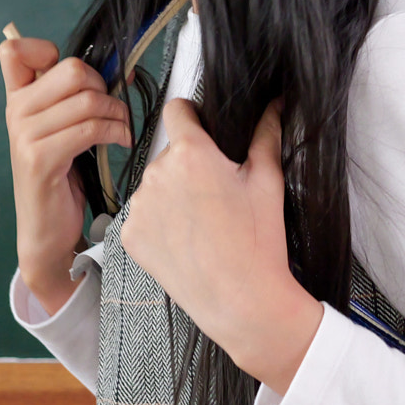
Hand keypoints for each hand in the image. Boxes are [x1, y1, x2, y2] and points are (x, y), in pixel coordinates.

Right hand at [0, 35, 133, 314]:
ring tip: (121, 130)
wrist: (46, 232)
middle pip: (71, 69)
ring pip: (87, 100)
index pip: (14, 50)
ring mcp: (24, 135)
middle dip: (103, 87)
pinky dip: (115, 132)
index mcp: (17, 99)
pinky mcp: (40, 158)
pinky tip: (120, 142)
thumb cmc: (61, 178)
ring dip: (117, 114)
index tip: (76, 78)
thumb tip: (121, 69)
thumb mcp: (62, 130)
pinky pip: (89, 128)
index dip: (48, 50)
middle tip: (113, 111)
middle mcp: (14, 112)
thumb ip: (75, 97)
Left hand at [119, 96, 323, 393]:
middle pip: (170, 153)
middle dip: (189, 165)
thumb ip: (266, 133)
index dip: (192, 115)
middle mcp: (157, 173)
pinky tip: (185, 241)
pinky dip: (159, 223)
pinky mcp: (129, 234)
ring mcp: (139, 206)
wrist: (240, 301)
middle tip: (216, 194)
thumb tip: (275, 103)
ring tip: (202, 223)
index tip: (201, 128)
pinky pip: (142, 216)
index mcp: (191, 153)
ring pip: (155, 185)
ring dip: (172, 194)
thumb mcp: (268, 181)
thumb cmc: (258, 242)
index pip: (178, 110)